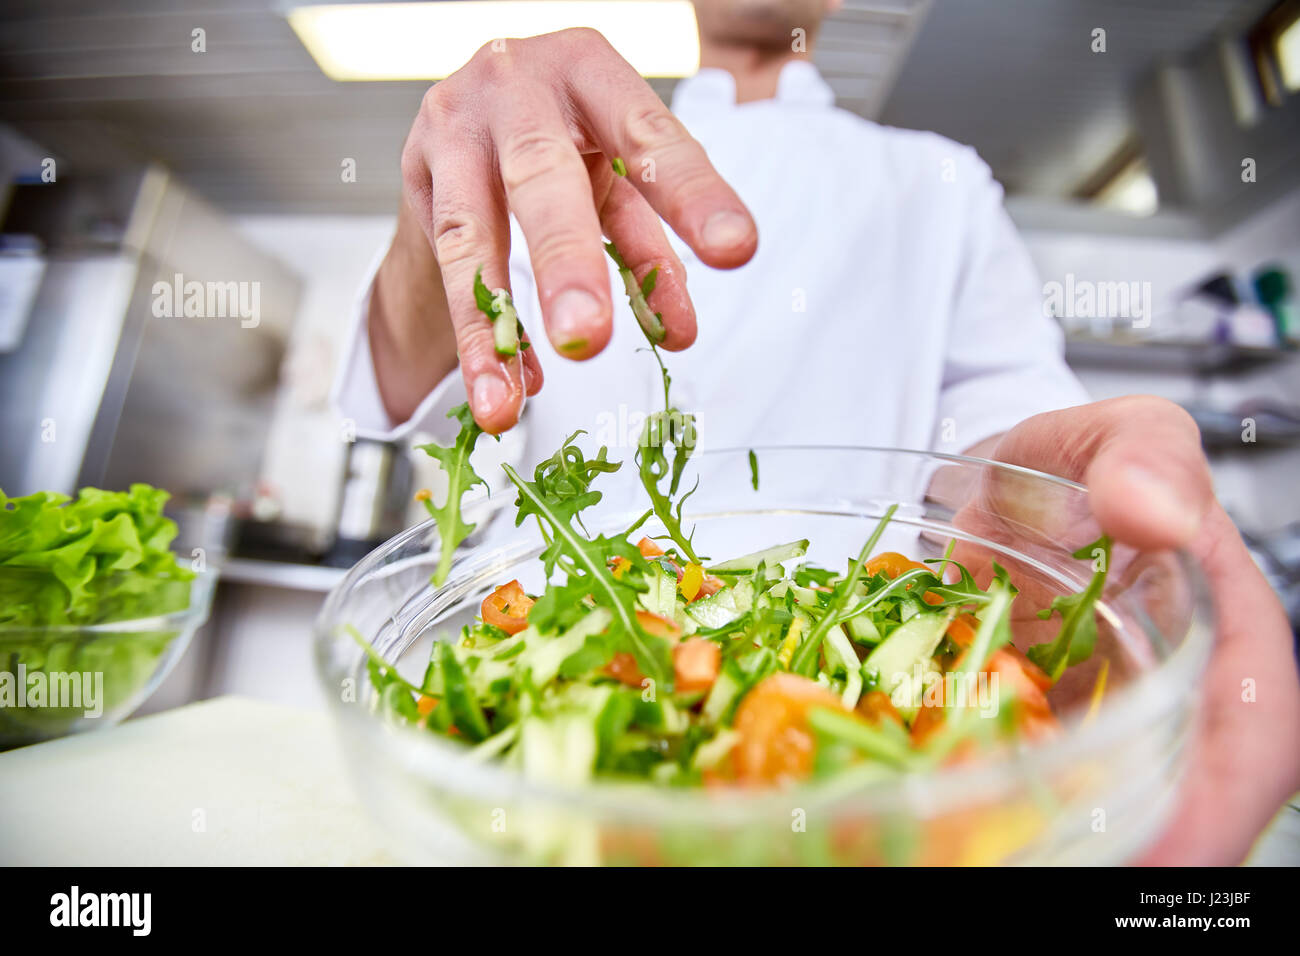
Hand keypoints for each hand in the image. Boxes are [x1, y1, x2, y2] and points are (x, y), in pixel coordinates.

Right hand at [375, 28, 756, 432]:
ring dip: (498, 323)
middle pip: (544, 177)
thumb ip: (647, 239)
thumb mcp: (618, 172)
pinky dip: (480, 333)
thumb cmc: (568, 136)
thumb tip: (676, 330)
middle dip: (568, 264)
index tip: (736, 250)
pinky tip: (508, 382)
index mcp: (590, 68)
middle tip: (590, 337)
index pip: (649, 134)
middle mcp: (517, 84)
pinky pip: (447, 264)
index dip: (693, 194)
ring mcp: (457, 125)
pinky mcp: (419, 170)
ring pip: (472, 232)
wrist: (476, 109)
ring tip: (515, 397)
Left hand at [991, 395, 1299, 863]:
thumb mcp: (1114, 435)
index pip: (1253, 742)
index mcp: (1227, 639)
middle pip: (1178, 801)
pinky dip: (987, 815)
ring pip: (1097, 809)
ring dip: (1054, 847)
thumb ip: (1143, 455)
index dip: (1217, 812)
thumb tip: (1157, 511)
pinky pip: (1021, 787)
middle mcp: (1173, 702)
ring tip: (978, 865)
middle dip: (1128, 852)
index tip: (1167, 861)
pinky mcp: (1037, 736)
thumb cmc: (1078, 465)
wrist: (1002, 485)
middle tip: (1039, 874)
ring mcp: (1101, 728)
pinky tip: (929, 836)